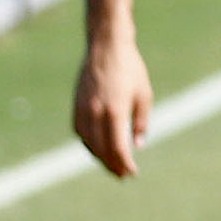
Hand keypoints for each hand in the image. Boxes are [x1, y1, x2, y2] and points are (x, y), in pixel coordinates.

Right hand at [72, 24, 154, 177]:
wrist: (106, 46)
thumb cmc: (130, 69)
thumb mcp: (144, 95)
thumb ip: (140, 122)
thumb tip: (137, 145)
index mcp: (115, 111)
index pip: (117, 148)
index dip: (124, 164)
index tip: (132, 173)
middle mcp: (96, 112)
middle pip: (101, 149)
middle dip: (112, 165)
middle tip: (122, 175)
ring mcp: (83, 108)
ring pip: (88, 142)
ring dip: (99, 157)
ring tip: (111, 165)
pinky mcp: (77, 103)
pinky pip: (79, 130)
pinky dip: (88, 142)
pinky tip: (97, 147)